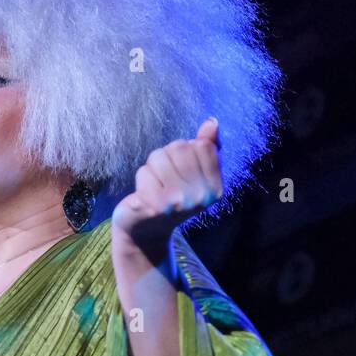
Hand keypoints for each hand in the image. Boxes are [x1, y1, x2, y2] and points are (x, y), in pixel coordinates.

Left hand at [111, 117, 223, 267]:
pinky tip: (144, 197)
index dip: (185, 151)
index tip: (181, 172)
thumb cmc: (171, 198)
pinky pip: (143, 172)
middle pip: (178, 147)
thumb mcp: (193, 175)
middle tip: (164, 180)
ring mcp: (177, 203)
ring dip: (152, 168)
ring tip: (155, 187)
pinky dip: (141, 181)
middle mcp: (199, 198)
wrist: (147, 233)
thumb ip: (205, 148)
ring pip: (158, 156)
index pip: (200, 145)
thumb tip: (211, 123)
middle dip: (166, 157)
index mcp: (215, 190)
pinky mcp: (153, 207)